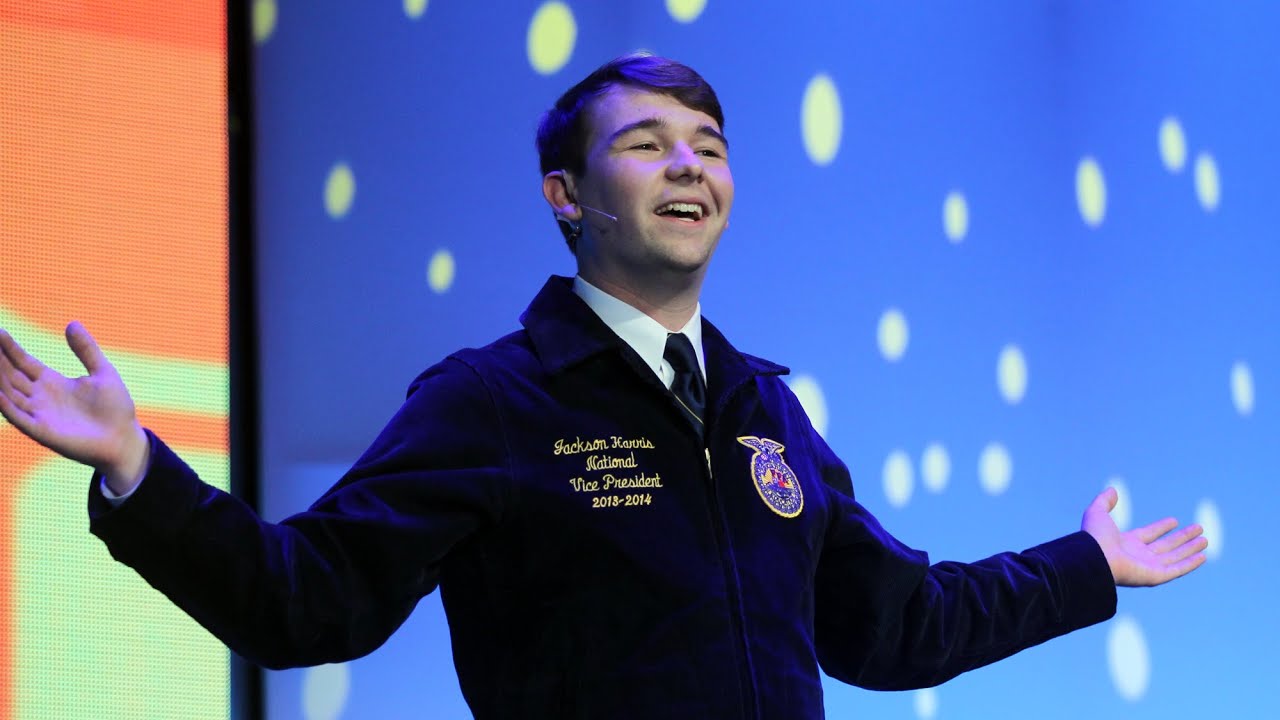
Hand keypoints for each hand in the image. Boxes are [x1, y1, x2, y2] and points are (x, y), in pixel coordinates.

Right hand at [0, 322, 148, 492]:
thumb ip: (86, 349)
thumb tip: (71, 323)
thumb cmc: (115, 408)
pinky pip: (17, 417)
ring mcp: (39, 414)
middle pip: (10, 375)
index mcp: (53, 382)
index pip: (24, 362)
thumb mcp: (103, 372)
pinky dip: (5, 405)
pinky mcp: (42, 431)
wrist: (124, 439)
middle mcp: (40, 397)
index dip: (10, 348)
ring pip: (8, 393)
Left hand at [1081, 487, 1207, 586]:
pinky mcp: (1155, 577)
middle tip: (1199, 528)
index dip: (1161, 527)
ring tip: (1205, 540)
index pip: (1148, 534)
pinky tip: (1203, 556)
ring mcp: (1147, 567)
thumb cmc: (1094, 537)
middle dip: (1182, 538)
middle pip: (1166, 546)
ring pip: (1175, 557)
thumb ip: (1104, 501)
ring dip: (1190, 549)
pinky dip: (1190, 564)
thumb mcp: (1097, 513)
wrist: (1094, 558)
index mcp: (1125, 543)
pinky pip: (1177, 570)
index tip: (1174, 521)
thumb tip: (1112, 489)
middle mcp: (1138, 556)